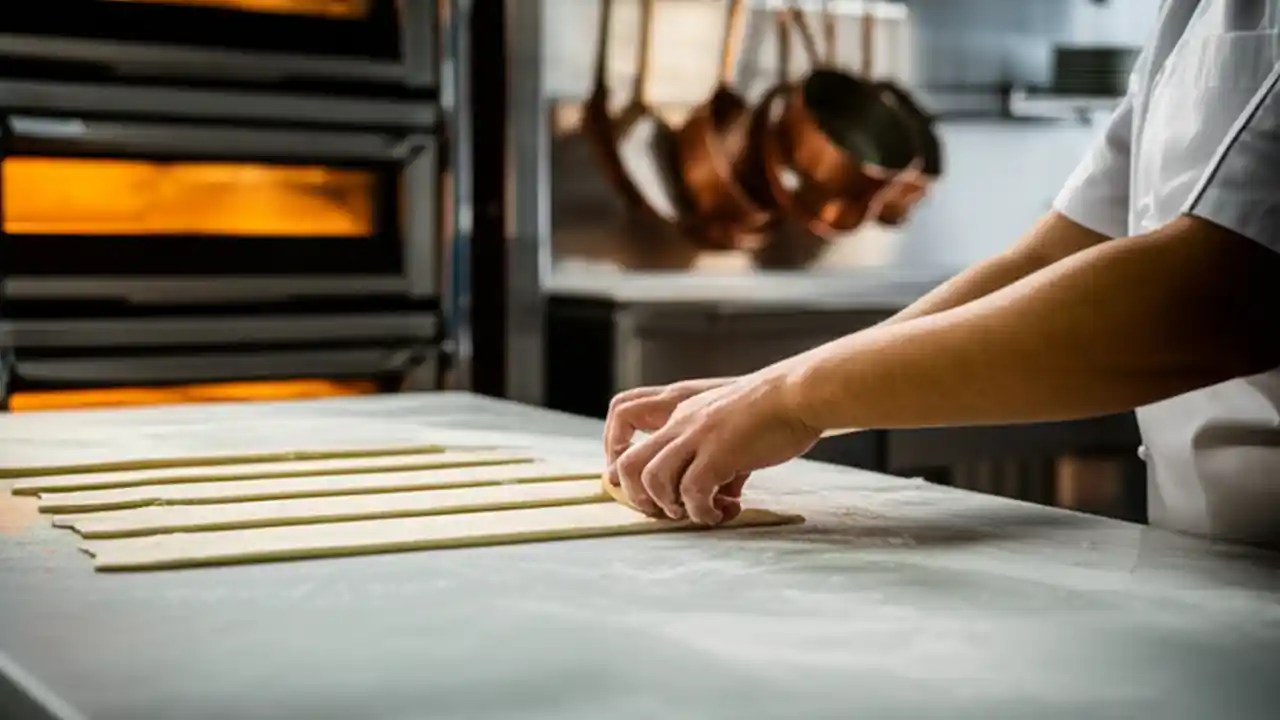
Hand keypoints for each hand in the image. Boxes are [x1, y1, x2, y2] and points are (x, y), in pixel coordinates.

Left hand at [613, 371, 819, 524]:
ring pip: (652, 478)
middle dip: (638, 497)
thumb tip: (725, 496)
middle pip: (628, 463)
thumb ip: (720, 459)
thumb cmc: (774, 412)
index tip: (647, 488)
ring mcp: (697, 437)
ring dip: (668, 505)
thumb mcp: (732, 426)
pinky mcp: (718, 453)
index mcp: (680, 413)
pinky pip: (692, 492)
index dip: (623, 463)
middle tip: (666, 511)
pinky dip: (701, 511)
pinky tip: (720, 512)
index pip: (624, 422)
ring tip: (693, 513)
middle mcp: (680, 423)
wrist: (798, 394)